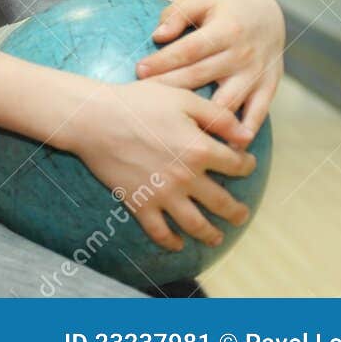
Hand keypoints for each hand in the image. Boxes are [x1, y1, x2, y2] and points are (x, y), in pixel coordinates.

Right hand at [72, 81, 257, 251]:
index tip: (246, 165)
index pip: (237, 165)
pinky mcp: (139, 203)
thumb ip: (218, 116)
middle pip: (222, 203)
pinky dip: (171, 242)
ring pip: (196, 224)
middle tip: (241, 215)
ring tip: (217, 237)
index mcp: (200, 149)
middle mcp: (186, 177)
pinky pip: (159, 232)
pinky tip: (178, 243)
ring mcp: (163, 194)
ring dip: (211, 234)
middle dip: (237, 212)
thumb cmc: (137, 102)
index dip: (247, 165)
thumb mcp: (182, 98)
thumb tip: (245, 135)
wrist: (93, 118)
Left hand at [137, 0, 284, 142]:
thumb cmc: (224, 7)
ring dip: (205, 118)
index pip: (189, 50)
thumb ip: (178, 13)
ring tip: (181, 133)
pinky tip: (227, 148)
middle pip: (201, 76)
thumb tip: (158, 35)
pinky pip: (258, 113)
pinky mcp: (268, 87)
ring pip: (227, 100)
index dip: (164, 61)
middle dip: (172, 88)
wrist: (268, 12)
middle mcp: (242, 54)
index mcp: (225, 30)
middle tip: (146, 102)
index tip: (139, 71)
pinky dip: (244, 131)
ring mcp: (256, 74)